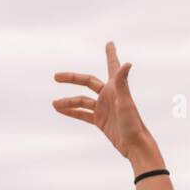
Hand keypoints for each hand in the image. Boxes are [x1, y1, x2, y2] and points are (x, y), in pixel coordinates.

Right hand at [52, 42, 150, 157]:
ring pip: (82, 101)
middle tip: (56, 76)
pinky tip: (60, 110)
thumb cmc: (133, 123)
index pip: (113, 66)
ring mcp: (104, 108)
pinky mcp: (101, 120)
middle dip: (72, 78)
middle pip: (88, 82)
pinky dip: (72, 112)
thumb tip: (127, 63)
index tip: (110, 43)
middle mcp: (110, 96)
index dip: (111, 54)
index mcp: (116, 88)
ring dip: (68, 102)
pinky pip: (83, 114)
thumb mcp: (126, 102)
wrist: (135, 146)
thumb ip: (123, 83)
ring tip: (54, 104)